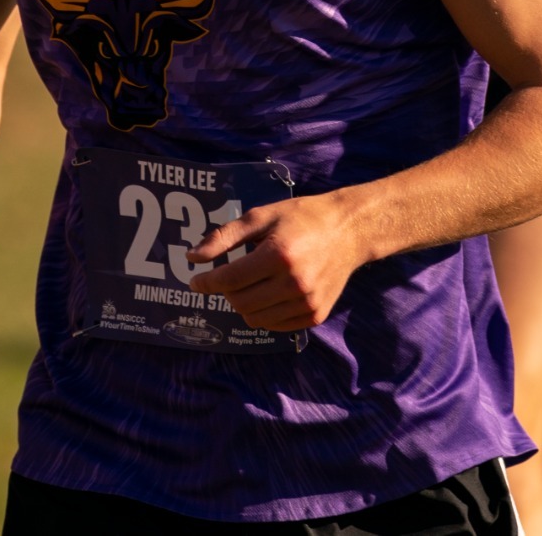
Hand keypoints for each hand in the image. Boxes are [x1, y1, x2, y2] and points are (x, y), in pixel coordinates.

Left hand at [184, 191, 367, 331]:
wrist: (349, 231)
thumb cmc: (301, 218)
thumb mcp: (260, 217)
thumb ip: (224, 237)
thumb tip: (192, 257)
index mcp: (278, 255)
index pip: (230, 280)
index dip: (206, 282)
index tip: (195, 280)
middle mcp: (294, 283)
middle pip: (240, 302)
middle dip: (224, 291)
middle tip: (226, 277)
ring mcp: (308, 303)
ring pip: (255, 318)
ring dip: (243, 303)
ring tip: (249, 283)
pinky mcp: (316, 315)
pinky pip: (275, 325)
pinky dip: (263, 313)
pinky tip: (267, 293)